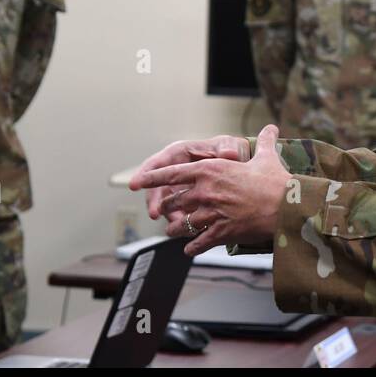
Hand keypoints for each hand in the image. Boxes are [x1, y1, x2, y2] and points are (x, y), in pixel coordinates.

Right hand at [128, 134, 248, 223]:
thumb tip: (229, 154)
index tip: (135, 184)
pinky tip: (186, 228)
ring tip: (175, 225)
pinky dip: (180, 220)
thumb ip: (228, 150)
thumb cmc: (232, 152)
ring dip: (167, 214)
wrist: (241, 167)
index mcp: (181, 153)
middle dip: (154, 201)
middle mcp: (175, 169)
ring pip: (165, 202)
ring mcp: (178, 185)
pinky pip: (177, 211)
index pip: (158, 162)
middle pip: (157, 185)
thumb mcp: (230, 147)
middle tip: (155, 213)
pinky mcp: (185, 199)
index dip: (145, 173)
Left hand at [129, 124, 290, 256]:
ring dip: (176, 228)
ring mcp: (211, 213)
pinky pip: (198, 243)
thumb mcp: (266, 158)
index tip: (135, 182)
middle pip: (175, 201)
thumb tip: (272, 128)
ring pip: (182, 224)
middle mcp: (205, 191)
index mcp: (210, 170)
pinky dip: (192, 247)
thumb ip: (264, 142)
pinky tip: (189, 250)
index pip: (171, 173)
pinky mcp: (220, 233)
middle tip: (164, 211)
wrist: (286, 207)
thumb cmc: (276, 181)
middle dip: (168, 207)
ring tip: (173, 231)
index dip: (151, 178)